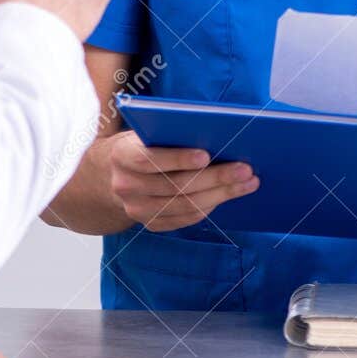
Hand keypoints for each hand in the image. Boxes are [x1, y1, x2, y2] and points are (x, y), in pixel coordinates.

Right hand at [102, 128, 257, 230]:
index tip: (206, 155)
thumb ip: (167, 134)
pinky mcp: (150, 224)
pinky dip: (210, 206)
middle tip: (245, 169)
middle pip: (175, 186)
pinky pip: (185, 219)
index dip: (177, 158)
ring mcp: (136, 209)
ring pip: (185, 205)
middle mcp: (125, 186)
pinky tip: (228, 194)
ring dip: (221, 194)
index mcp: (121, 156)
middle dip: (215, 178)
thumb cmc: (138, 146)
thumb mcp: (143, 133)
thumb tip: (213, 134)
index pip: (148, 160)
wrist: (108, 176)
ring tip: (247, 182)